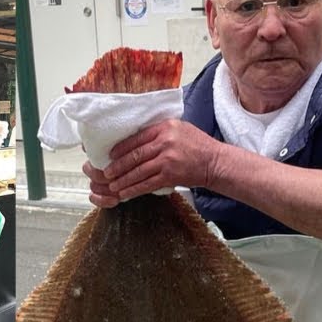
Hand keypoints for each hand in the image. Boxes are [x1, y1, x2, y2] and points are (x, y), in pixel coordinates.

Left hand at [83, 120, 221, 206]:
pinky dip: (135, 189)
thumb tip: (137, 137)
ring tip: (112, 186)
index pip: (136, 138)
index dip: (121, 149)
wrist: (215, 162)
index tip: (110, 156)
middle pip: (135, 156)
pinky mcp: (171, 176)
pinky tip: (125, 193)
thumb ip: (159, 131)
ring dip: (123, 180)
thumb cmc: (197, 145)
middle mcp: (165, 143)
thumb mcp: (179, 128)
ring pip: (139, 171)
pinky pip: (148, 184)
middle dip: (118, 167)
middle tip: (107, 173)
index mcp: (164, 128)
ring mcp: (167, 160)